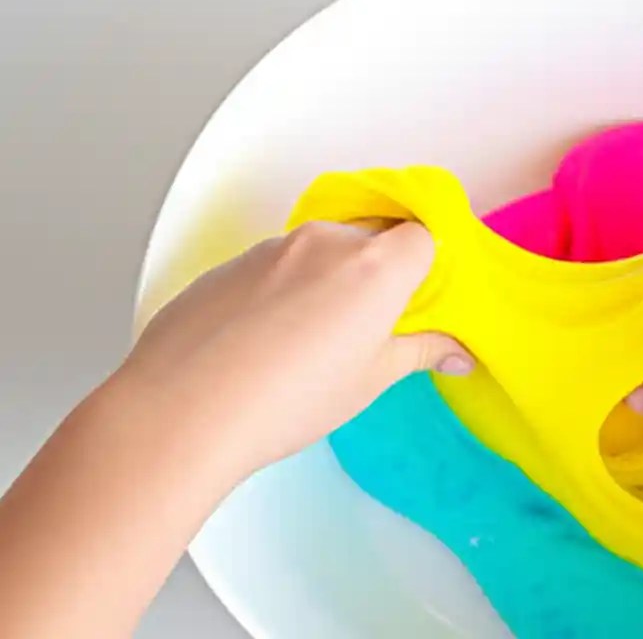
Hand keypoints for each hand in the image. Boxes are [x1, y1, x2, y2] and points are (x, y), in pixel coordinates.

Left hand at [120, 220, 473, 472]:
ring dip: (332, 279)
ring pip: (323, 249)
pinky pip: (278, 264)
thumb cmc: (288, 399)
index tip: (421, 302)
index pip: (424, 235)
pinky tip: (270, 341)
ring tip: (314, 342)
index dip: (427, 265)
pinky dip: (287, 288)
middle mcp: (328, 242)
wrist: (184, 409)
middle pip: (374, 234)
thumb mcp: (370, 381)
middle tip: (374, 327)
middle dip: (382, 270)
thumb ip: (420, 352)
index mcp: (375, 266)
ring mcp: (274, 248)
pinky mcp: (232, 264)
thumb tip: (457, 353)